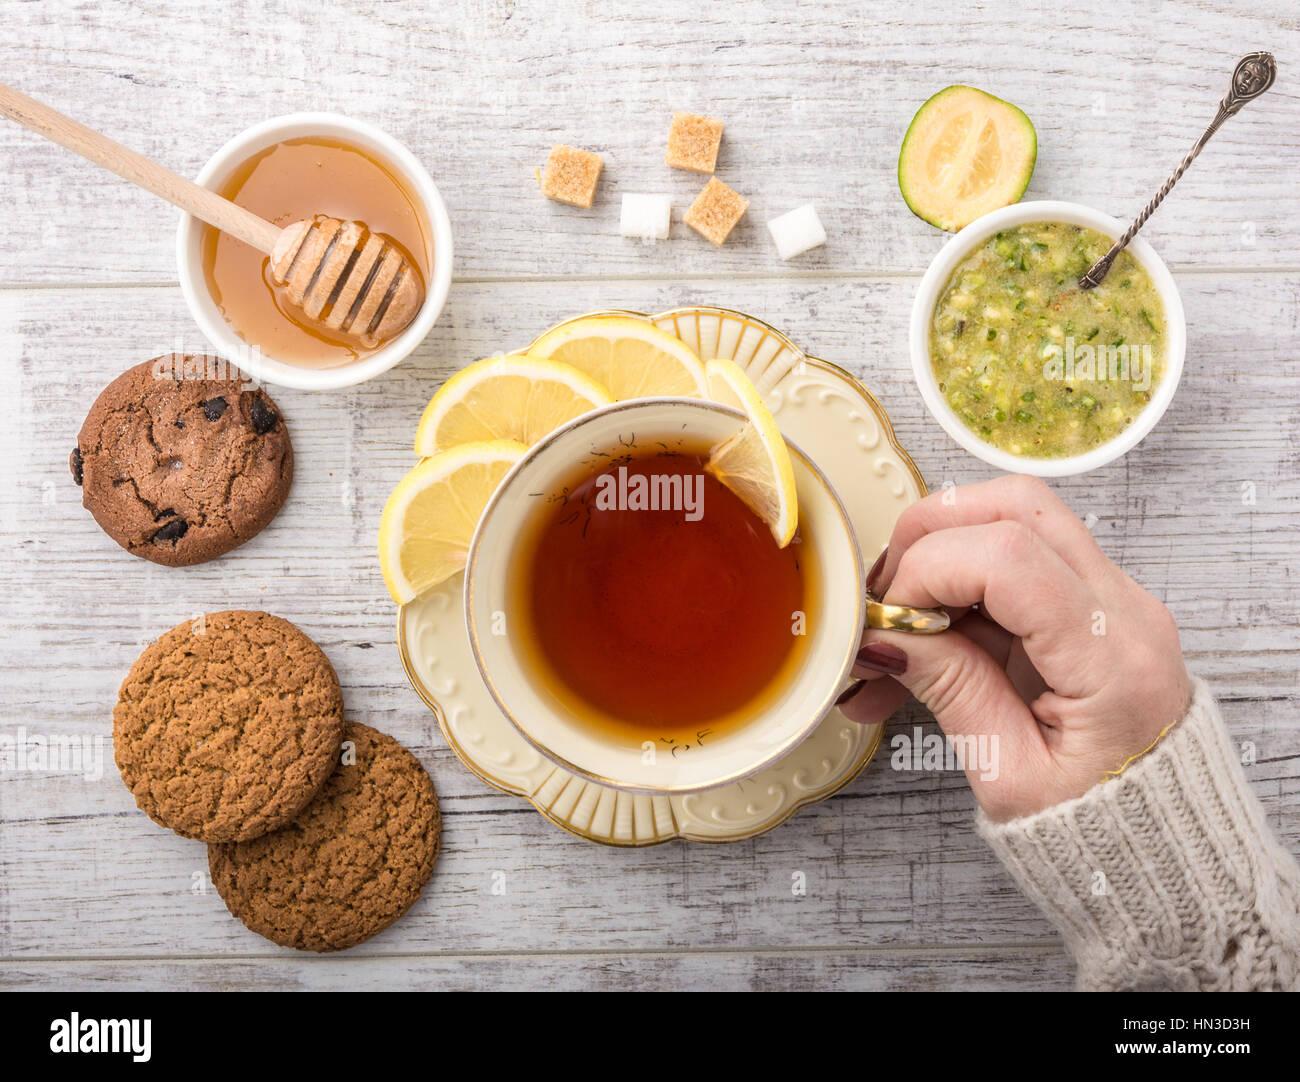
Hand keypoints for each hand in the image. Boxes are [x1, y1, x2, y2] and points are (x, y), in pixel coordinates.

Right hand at [838, 475, 1191, 821]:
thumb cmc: (1095, 826)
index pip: (1009, 556)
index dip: (928, 570)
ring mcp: (1115, 600)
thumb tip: (885, 633)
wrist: (1159, 844)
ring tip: (897, 627)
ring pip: (1017, 518)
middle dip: (930, 534)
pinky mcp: (1095, 604)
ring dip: (942, 555)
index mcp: (1112, 660)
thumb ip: (949, 688)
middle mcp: (1126, 611)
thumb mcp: (1007, 774)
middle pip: (1018, 506)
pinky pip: (1018, 564)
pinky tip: (917, 647)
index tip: (888, 621)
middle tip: (884, 596)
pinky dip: (958, 589)